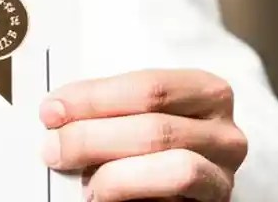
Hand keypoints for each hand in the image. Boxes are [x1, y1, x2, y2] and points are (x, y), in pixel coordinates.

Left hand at [39, 69, 247, 201]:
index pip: (149, 87)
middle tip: (53, 148)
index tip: (52, 110)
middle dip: (92, 138)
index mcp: (206, 92)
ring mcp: (223, 176)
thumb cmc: (143, 144)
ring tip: (83, 180)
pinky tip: (102, 196)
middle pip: (155, 129)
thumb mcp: (132, 115)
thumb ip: (107, 110)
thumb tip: (56, 113)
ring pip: (175, 169)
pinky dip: (131, 196)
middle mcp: (225, 134)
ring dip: (114, 175)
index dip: (95, 98)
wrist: (163, 188)